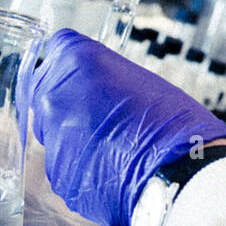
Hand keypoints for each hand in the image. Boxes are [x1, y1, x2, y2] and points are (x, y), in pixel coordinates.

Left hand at [22, 29, 225, 225]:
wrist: (179, 173)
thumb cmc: (173, 123)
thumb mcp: (143, 79)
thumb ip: (101, 74)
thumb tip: (89, 84)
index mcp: (79, 63)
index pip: (56, 49)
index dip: (72, 64)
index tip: (84, 76)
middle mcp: (56, 98)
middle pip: (46, 91)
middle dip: (69, 101)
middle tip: (104, 114)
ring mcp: (53, 139)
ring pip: (54, 131)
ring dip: (75, 135)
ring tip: (114, 145)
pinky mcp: (58, 175)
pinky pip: (64, 163)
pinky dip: (82, 164)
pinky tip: (112, 166)